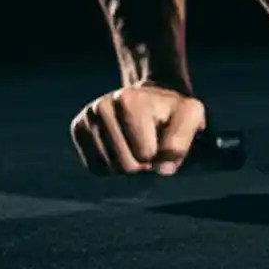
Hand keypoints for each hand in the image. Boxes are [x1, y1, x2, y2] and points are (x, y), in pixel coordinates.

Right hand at [70, 84, 205, 175]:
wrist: (150, 98)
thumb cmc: (173, 110)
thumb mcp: (191, 115)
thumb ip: (182, 141)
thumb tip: (162, 169)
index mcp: (129, 100)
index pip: (145, 154)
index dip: (160, 153)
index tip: (163, 136)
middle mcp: (102, 107)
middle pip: (126, 166)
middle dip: (144, 163)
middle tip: (150, 143)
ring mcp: (87, 117)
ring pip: (109, 169)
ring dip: (128, 164)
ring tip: (136, 143)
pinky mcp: (78, 129)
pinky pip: (95, 168)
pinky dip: (112, 166)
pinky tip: (121, 147)